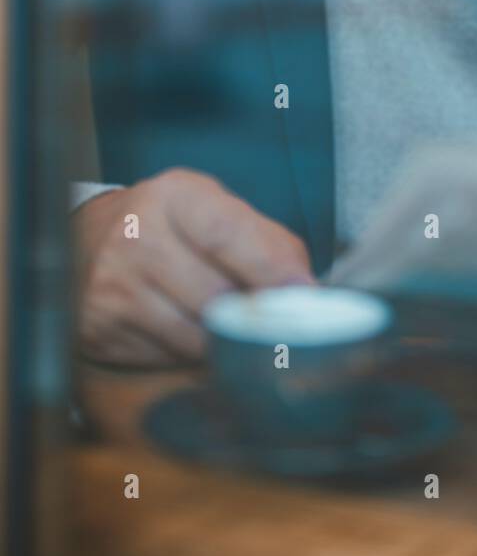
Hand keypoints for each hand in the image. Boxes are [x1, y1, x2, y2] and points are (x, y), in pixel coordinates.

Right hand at [74, 168, 313, 366]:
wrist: (94, 237)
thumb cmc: (176, 227)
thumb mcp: (220, 211)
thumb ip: (268, 243)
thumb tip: (305, 292)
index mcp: (174, 196)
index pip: (226, 234)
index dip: (270, 270)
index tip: (304, 295)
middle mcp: (135, 236)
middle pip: (214, 297)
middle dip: (254, 316)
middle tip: (278, 324)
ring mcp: (112, 286)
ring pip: (193, 338)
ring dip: (224, 343)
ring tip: (230, 327)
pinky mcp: (99, 329)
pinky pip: (166, 359)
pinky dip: (189, 356)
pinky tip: (188, 333)